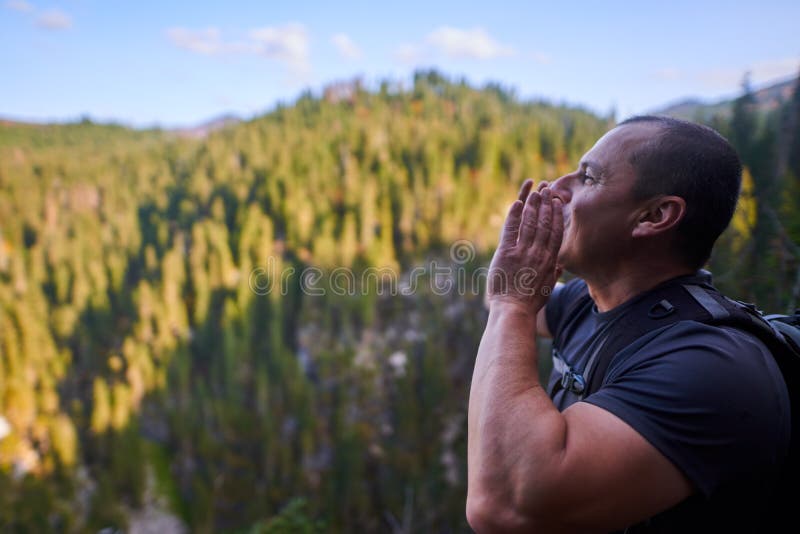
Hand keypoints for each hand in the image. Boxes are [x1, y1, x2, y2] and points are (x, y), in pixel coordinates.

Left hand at [487, 179, 563, 312]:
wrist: (514, 312)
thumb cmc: (529, 304)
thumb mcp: (546, 289)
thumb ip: (553, 275)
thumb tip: (559, 266)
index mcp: (550, 261)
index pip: (556, 233)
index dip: (557, 215)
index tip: (557, 203)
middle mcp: (538, 253)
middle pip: (545, 223)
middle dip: (546, 204)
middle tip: (547, 189)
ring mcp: (523, 252)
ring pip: (530, 223)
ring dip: (532, 205)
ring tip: (535, 192)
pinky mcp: (506, 253)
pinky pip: (511, 229)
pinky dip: (514, 215)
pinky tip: (516, 203)